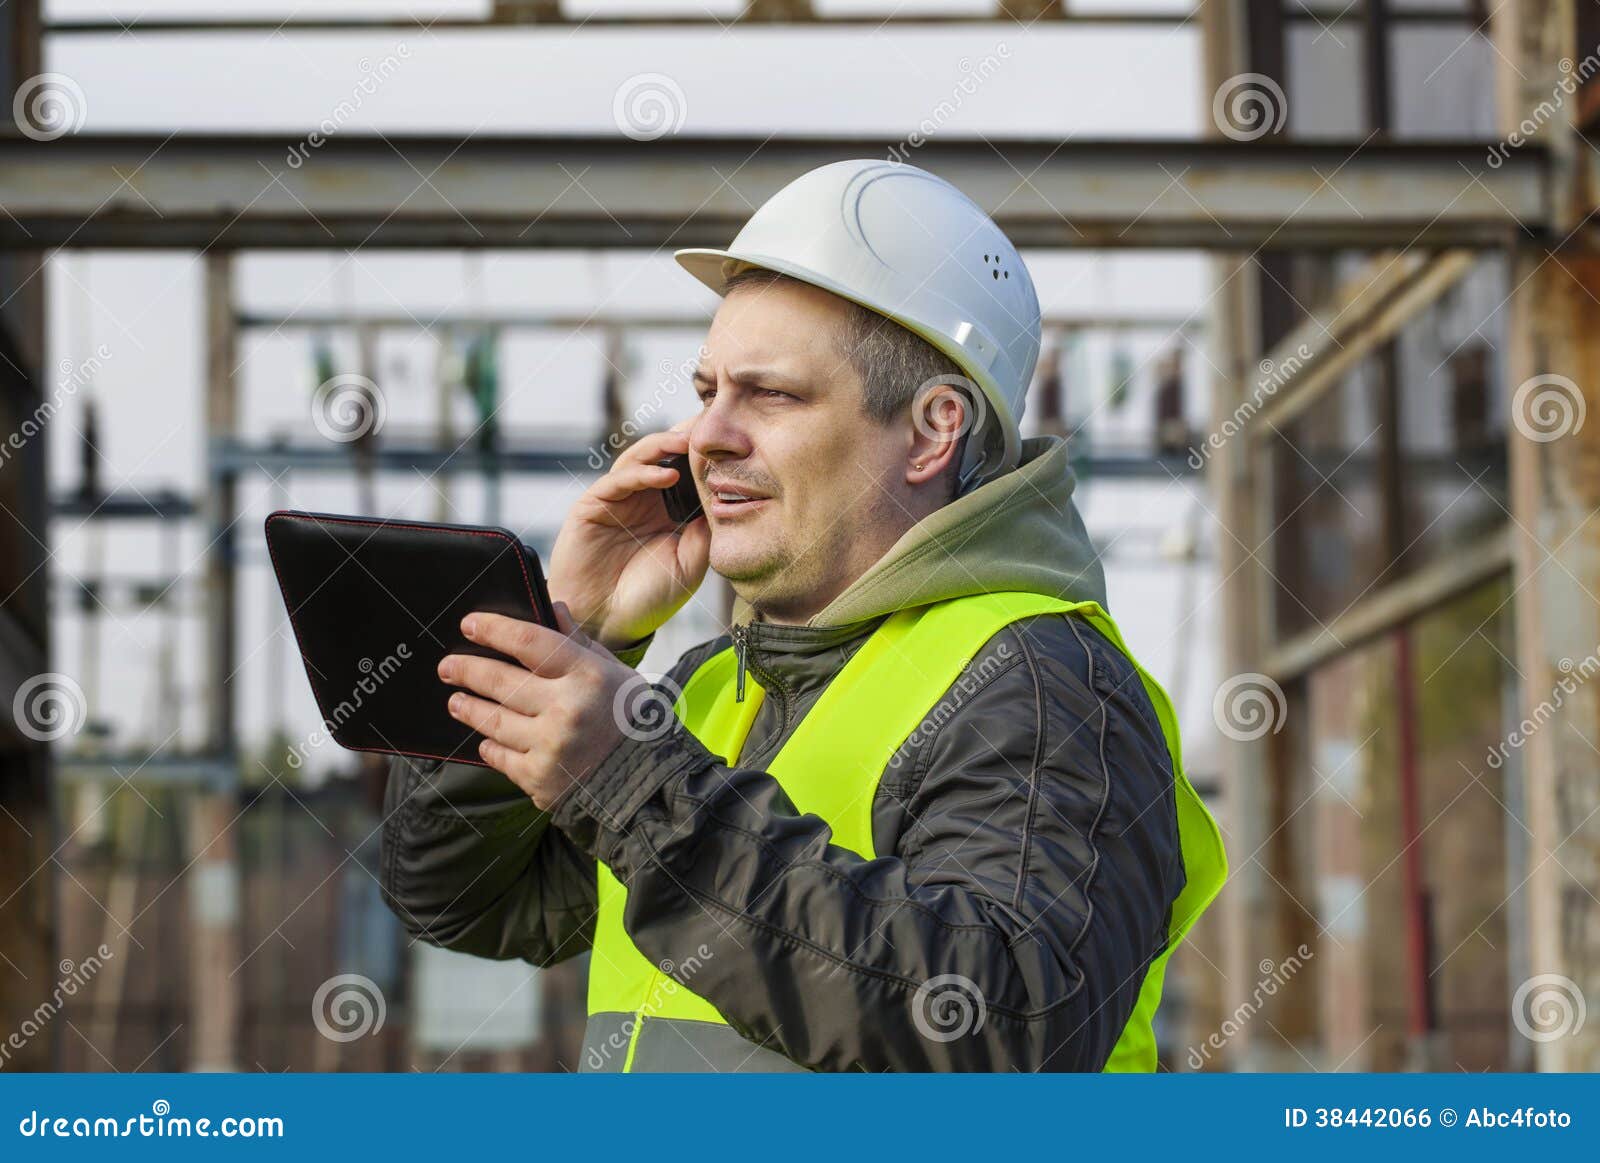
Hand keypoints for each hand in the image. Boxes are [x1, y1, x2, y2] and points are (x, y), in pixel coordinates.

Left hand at [438, 603, 663, 809]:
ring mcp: (551, 745)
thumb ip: (579, 642)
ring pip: (494, 721)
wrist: (645, 777)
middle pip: (501, 681)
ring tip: (457, 701)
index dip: (493, 630)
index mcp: (587, 675)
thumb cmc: (628, 718)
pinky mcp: (539, 777)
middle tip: (448, 666)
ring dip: (470, 708)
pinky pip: (500, 756)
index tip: (469, 624)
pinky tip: (486, 738)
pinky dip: (490, 745)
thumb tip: (554, 606)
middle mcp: (567, 708)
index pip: (528, 642)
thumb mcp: (614, 673)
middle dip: (467, 670)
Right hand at [546, 423, 709, 651]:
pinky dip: (642, 474)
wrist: (606, 625)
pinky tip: (666, 476)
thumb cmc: (650, 598)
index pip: (688, 471)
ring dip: (664, 447)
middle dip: (686, 438)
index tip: (734, 438)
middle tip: (711, 423)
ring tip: (688, 442)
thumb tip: (726, 494)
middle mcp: (643, 499)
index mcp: (669, 510)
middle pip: (664, 455)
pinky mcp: (593, 505)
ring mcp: (617, 499)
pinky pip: (618, 480)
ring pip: (640, 458)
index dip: (705, 454)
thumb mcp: (691, 563)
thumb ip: (705, 529)